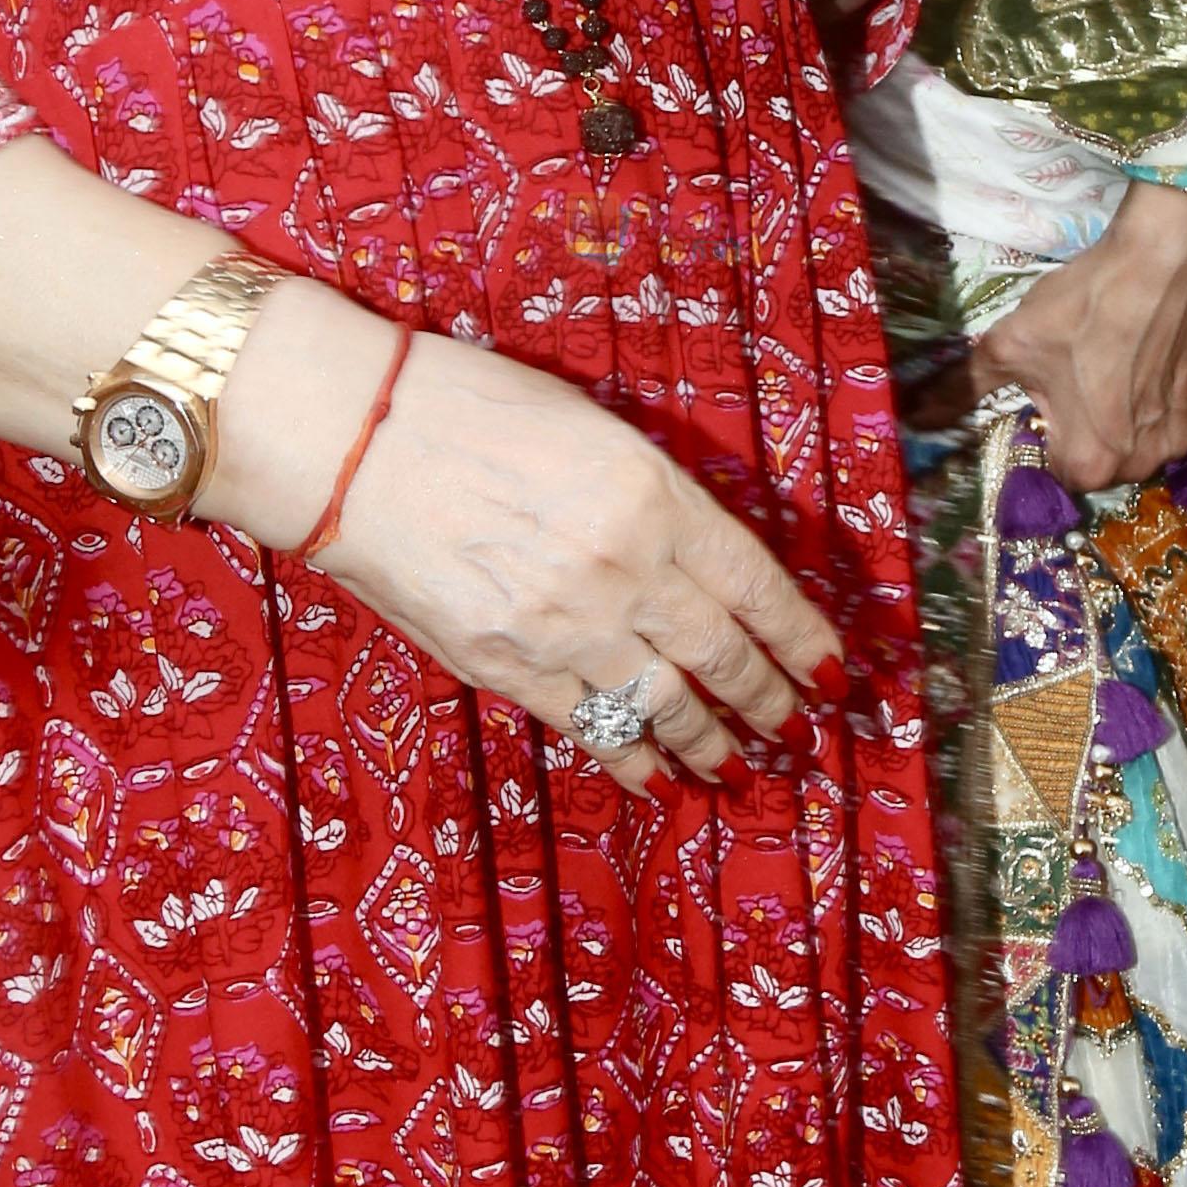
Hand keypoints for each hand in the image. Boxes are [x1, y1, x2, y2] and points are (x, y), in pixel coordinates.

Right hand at [212, 286, 840, 793]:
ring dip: (712, 743)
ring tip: (739, 767)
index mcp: (656, 497)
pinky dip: (631, 758)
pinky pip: (590, 729)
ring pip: (666, 705)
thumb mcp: (594, 429)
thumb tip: (702, 556)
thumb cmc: (467, 409)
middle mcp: (627, 569)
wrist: (353, 440)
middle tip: (795, 726)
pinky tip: (657, 777)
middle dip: (769, 699)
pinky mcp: (508, 666)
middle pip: (724, 655)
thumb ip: (655, 497)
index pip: (758, 584)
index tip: (833, 669)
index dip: (803, 636)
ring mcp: (568, 626)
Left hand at [968, 181, 1186, 491]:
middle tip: (1082, 371)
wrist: (1167, 257)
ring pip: (1143, 442)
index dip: (1046, 431)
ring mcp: (1185, 439)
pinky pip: (1179, 419)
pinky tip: (1156, 359)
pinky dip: (1166, 399)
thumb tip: (911, 418)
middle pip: (1101, 459)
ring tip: (1119, 363)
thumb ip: (962, 390)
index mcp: (1088, 463)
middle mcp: (1143, 466)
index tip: (1048, 395)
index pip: (1054, 470)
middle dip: (1088, 427)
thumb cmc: (1084, 307)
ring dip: (1128, 416)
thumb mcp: (1010, 346)